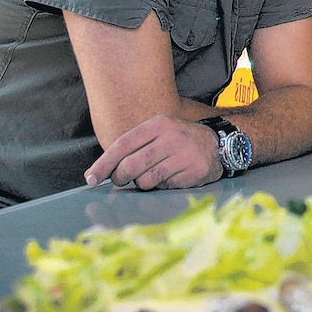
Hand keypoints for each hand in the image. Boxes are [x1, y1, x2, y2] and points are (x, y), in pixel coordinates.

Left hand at [84, 114, 219, 189]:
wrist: (220, 144)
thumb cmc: (180, 141)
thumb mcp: (159, 133)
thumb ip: (134, 147)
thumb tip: (102, 171)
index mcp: (158, 124)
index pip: (122, 145)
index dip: (104, 164)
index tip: (91, 178)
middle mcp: (171, 137)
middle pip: (131, 165)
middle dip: (120, 177)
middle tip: (120, 180)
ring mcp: (184, 155)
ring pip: (146, 180)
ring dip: (143, 183)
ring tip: (153, 175)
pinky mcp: (194, 171)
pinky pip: (165, 186)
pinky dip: (162, 186)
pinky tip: (171, 177)